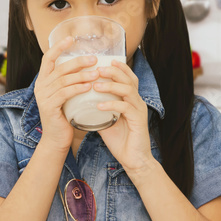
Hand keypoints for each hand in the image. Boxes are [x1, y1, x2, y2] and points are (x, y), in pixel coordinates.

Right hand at [33, 36, 100, 153]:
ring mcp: (43, 96)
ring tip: (97, 73)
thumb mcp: (67, 94)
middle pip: (60, 68)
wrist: (57, 138)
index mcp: (44, 80)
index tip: (71, 38)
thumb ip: (72, 81)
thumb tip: (91, 65)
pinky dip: (77, 88)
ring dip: (82, 75)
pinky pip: (64, 94)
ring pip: (63, 80)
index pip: (48, 58)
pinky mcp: (48, 107)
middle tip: (95, 59)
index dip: (58, 47)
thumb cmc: (66, 114)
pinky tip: (88, 87)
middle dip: (78, 61)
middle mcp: (41, 86)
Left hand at [93, 59, 154, 174]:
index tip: (106, 60)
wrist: (133, 159)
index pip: (129, 78)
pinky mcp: (138, 121)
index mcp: (132, 100)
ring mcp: (139, 110)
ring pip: (128, 90)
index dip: (119, 68)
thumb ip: (98, 110)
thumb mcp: (107, 121)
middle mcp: (138, 102)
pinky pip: (125, 107)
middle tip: (98, 68)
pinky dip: (112, 104)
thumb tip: (80, 102)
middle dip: (114, 71)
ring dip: (111, 85)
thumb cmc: (120, 140)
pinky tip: (99, 105)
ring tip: (96, 85)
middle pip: (129, 79)